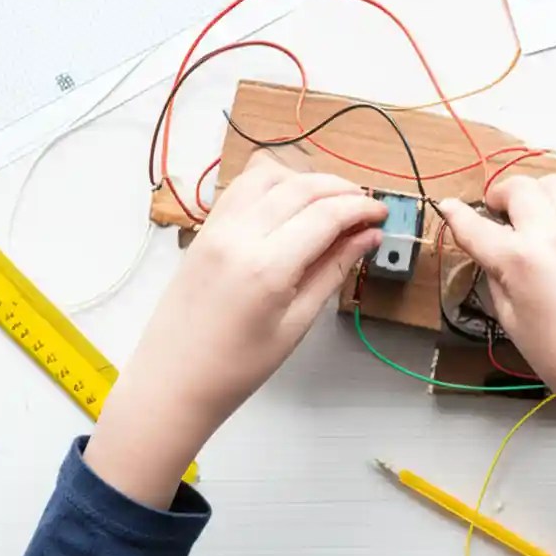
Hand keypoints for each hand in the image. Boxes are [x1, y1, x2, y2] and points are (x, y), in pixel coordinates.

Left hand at [85, 153, 386, 506]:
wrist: (173, 380)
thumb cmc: (237, 367)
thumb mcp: (296, 324)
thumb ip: (333, 271)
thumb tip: (368, 237)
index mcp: (266, 267)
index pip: (325, 215)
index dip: (361, 209)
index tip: (382, 213)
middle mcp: (239, 236)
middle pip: (300, 187)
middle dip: (340, 188)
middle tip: (366, 205)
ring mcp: (216, 228)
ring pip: (268, 175)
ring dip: (305, 179)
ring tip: (330, 201)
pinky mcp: (204, 230)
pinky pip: (241, 187)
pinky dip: (272, 183)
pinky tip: (291, 202)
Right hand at [439, 174, 555, 502]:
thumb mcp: (512, 322)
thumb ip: (497, 280)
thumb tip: (494, 257)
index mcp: (520, 260)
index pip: (476, 227)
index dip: (457, 215)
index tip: (449, 207)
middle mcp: (553, 233)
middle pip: (518, 189)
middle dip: (499, 196)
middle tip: (496, 213)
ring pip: (554, 183)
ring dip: (535, 193)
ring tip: (532, 214)